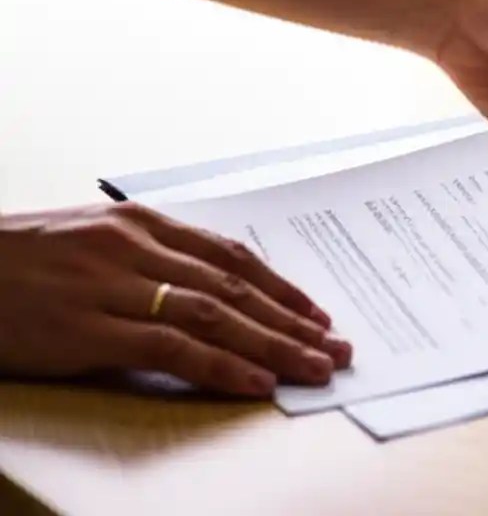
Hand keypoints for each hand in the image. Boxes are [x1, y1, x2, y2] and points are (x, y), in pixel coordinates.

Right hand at [0, 202, 351, 396]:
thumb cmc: (15, 260)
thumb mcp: (86, 242)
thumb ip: (146, 257)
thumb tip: (209, 288)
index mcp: (137, 223)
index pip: (231, 255)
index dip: (283, 286)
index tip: (319, 312)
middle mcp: (133, 247)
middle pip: (235, 287)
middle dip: (294, 320)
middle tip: (338, 347)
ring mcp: (110, 286)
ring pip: (215, 315)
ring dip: (274, 344)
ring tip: (315, 367)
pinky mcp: (85, 328)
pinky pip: (170, 349)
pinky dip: (220, 365)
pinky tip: (256, 381)